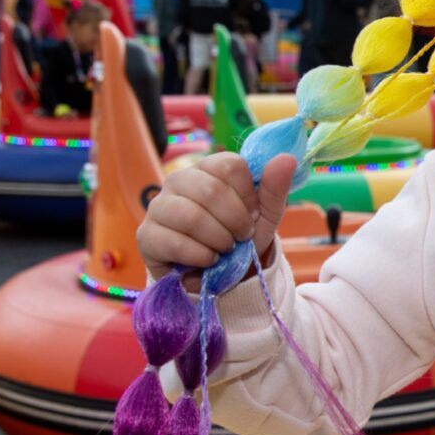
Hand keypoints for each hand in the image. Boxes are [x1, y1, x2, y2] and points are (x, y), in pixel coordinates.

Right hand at [138, 152, 294, 283]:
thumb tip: (287, 158)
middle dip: (235, 221)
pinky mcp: (147, 235)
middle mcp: (179, 180)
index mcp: (208, 168)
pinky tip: (208, 260)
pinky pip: (175, 242)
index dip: (248, 196)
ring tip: (225, 248)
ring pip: (191, 216)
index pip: (230, 166)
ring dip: (219, 239)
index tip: (252, 215)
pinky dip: (202, 256)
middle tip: (240, 236)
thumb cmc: (238, 238)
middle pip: (210, 190)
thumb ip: (274, 187)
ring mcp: (158, 206)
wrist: (217, 276)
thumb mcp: (263, 216)